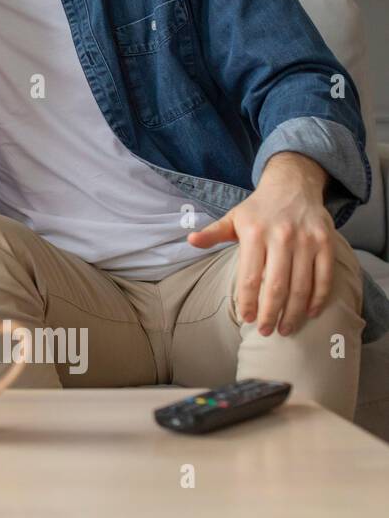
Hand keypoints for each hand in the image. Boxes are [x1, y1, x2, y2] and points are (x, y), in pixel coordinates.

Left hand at [187, 152, 335, 336]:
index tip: (246, 319)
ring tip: (286, 329)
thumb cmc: (258, 209)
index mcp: (253, 232)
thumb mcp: (232, 217)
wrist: (292, 185)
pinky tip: (310, 313)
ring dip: (294, 312)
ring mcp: (306, 240)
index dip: (248, 302)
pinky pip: (324, 276)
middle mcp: (281, 236)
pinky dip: (318, 298)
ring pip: (302, 285)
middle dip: (270, 314)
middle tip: (265, 332)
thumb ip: (213, 233)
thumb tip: (191, 240)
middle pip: (276, 286)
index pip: (250, 276)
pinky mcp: (326, 242)